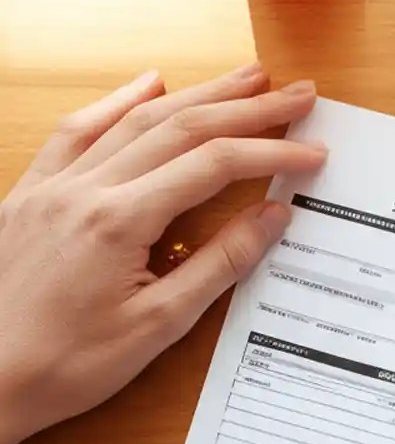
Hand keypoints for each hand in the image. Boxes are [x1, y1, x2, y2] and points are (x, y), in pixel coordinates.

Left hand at [0, 65, 324, 443]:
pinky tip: (149, 84)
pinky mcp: (32, 194)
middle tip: (296, 93)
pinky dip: (118, 102)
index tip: (313, 151)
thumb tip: (272, 216)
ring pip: (135, 119)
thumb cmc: (65, 366)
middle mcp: (85, 190)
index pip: (214, 166)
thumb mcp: (158, 325)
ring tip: (244, 77)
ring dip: (196, 94)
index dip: (271, 152)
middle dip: (247, 107)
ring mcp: (54, 186)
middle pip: (181, 128)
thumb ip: (220, 264)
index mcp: (119, 221)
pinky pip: (78, 132)